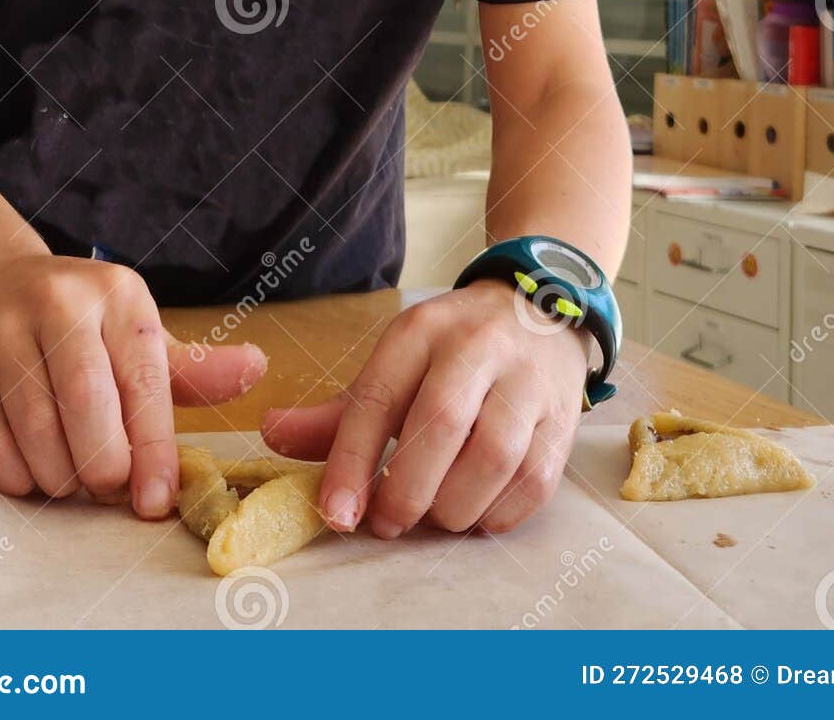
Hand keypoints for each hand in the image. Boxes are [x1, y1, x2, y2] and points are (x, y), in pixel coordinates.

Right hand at [0, 253, 267, 517]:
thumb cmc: (77, 322)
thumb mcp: (136, 331)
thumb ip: (191, 366)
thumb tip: (256, 368)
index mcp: (119, 294)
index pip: (146, 380)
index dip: (154, 450)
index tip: (156, 501)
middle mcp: (61, 301)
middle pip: (88, 404)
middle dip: (104, 464)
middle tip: (109, 487)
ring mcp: (3, 329)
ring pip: (37, 426)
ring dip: (60, 474)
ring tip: (73, 479)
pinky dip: (17, 473)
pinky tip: (33, 473)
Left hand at [259, 279, 588, 538]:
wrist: (540, 311)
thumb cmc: (453, 351)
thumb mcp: (396, 362)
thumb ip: (340, 411)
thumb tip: (271, 435)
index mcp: (422, 330)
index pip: (378, 396)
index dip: (351, 462)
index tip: (335, 515)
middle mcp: (478, 347)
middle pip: (441, 424)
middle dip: (407, 489)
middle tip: (387, 521)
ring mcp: (527, 381)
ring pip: (494, 457)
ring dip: (454, 505)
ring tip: (433, 515)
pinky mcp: (563, 419)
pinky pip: (534, 483)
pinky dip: (497, 514)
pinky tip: (475, 512)